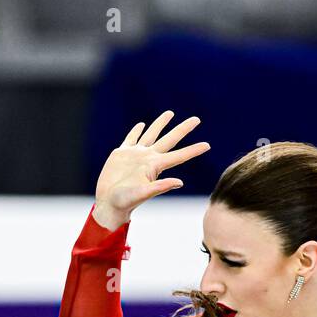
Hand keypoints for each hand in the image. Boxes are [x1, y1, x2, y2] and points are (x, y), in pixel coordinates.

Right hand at [92, 111, 208, 229]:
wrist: (108, 203)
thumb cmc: (125, 202)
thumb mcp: (143, 194)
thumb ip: (160, 187)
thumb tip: (180, 182)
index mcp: (155, 166)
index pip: (179, 155)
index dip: (193, 150)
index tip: (207, 145)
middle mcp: (148, 158)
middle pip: (169, 139)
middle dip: (183, 129)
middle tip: (197, 119)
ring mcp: (135, 155)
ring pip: (151, 135)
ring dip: (161, 124)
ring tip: (170, 113)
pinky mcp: (121, 154)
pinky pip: (131, 138)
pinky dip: (136, 131)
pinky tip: (142, 125)